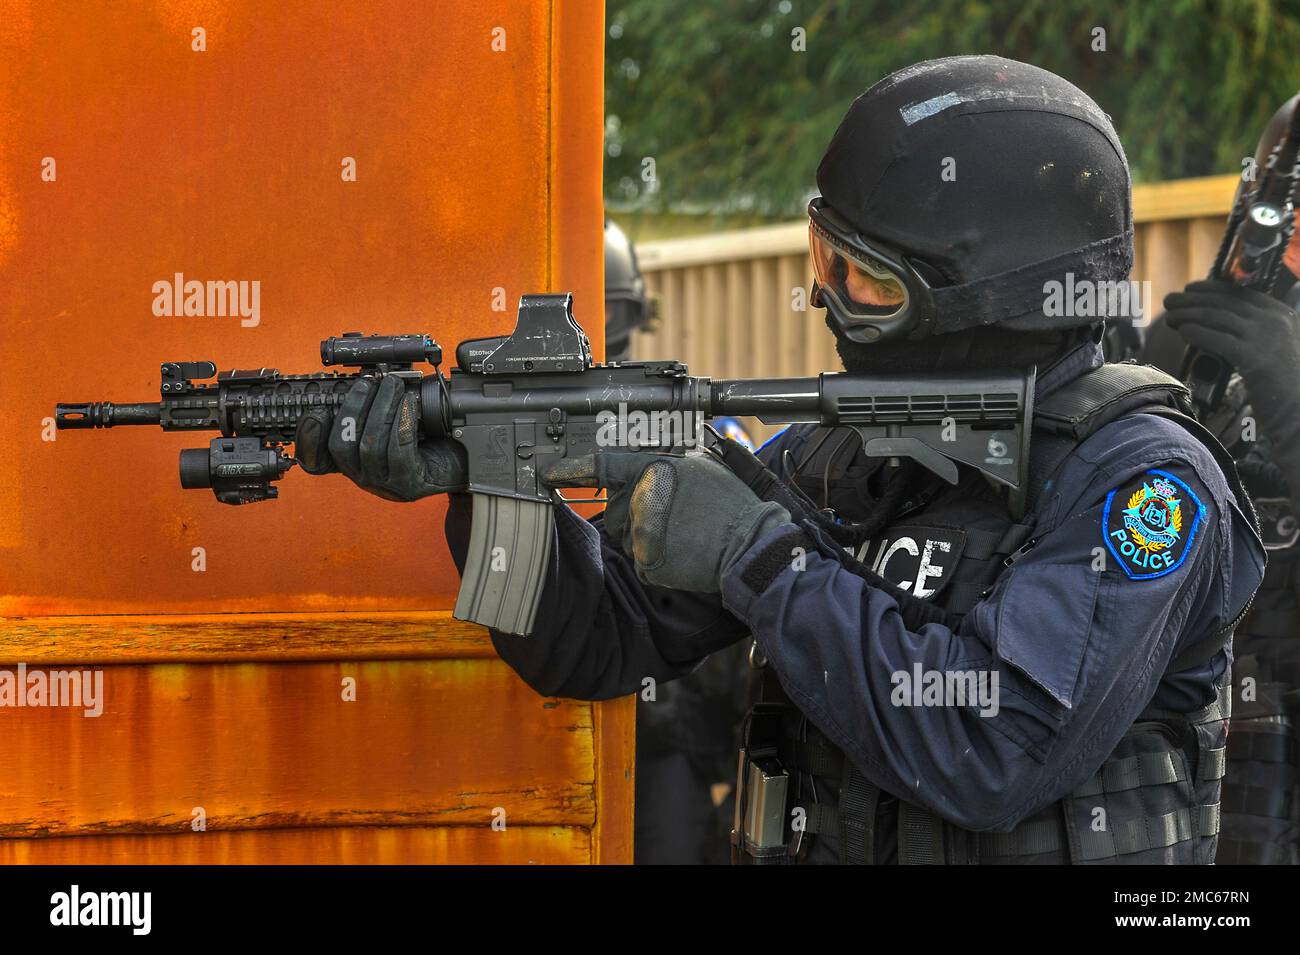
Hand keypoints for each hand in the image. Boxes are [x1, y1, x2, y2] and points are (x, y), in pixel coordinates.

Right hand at [294, 375, 466, 500]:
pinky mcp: (410, 484)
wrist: (461, 466)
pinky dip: (401, 423)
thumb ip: (373, 408)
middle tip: (369, 381)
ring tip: (393, 385)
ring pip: (371, 446)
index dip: (309, 436)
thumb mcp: (393, 424)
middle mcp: (364, 477)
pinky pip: (399, 452)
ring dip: (381, 408)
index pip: (315, 459)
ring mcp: (386, 484)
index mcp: (353, 463)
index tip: (318, 408)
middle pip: (342, 446)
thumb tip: (368, 376)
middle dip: (354, 408)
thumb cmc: (427, 441)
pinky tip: (408, 404)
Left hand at [545, 450, 789, 592]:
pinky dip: (658, 562)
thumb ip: (663, 465)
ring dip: (649, 540)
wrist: (750, 544)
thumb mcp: (699, 466)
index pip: (606, 466)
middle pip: (618, 510)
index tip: (551, 473)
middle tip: (677, 517)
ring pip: (629, 538)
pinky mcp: (649, 560)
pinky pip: (641, 563)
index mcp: (656, 468)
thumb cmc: (730, 506)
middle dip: (638, 516)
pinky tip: (683, 552)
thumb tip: (639, 469)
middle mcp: (644, 496)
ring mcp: (644, 530)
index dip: (575, 469)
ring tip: (685, 533)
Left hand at [1164, 278, 1299, 488]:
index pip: (1240, 294)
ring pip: (1217, 318)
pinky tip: (1183, 332)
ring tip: (1169, 317)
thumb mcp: (1281, 344)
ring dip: (1188, 314)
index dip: (1211, 289)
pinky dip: (1197, 332)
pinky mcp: (1254, 358)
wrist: (1298, 411)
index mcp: (1283, 314)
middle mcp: (1276, 321)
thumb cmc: (1285, 382)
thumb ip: (1268, 325)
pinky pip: (1217, 339)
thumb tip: (1255, 305)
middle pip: (1225, 303)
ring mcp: (1266, 338)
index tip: (1190, 290)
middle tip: (1170, 301)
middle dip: (1193, 300)